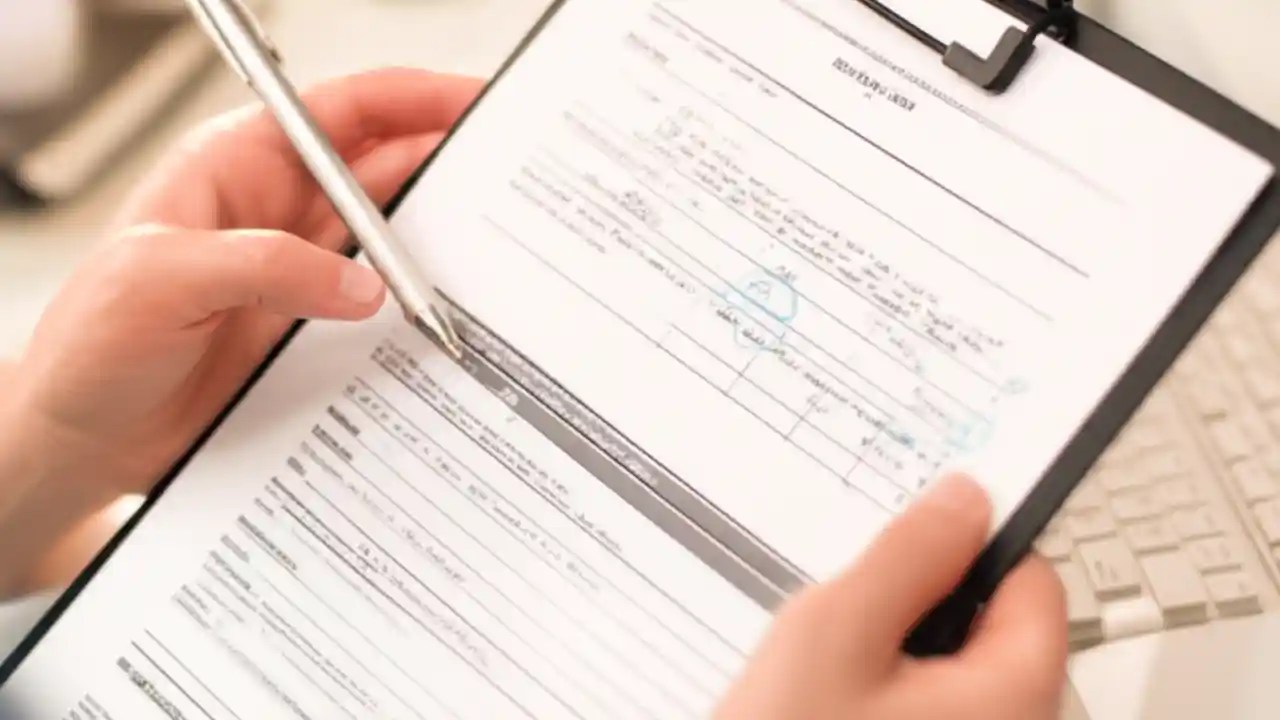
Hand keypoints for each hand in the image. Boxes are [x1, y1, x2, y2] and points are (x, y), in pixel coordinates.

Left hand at [2, 68, 481, 592]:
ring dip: (440, 247)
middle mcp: (280, 213)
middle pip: (385, 170)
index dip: (414, 98)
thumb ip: (262, 267)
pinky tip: (447, 319)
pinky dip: (420, 311)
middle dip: (449, 169)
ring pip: (394, 241)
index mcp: (238, 167)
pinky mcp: (313, 329)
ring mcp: (302, 274)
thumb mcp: (160, 279)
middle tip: (509, 185)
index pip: (343, 113)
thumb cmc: (91, 342)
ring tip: (493, 255)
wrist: (84, 439)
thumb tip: (360, 284)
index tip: (473, 104)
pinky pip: (383, 309)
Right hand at [714, 474, 1067, 719]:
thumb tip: (965, 501)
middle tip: (844, 618)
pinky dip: (879, 694)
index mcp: (1015, 692)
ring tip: (823, 677)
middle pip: (990, 626)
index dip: (971, 543)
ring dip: (889, 653)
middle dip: (916, 605)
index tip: (916, 531)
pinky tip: (823, 710)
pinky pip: (923, 710)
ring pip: (946, 671)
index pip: (1034, 579)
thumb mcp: (836, 631)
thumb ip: (909, 554)